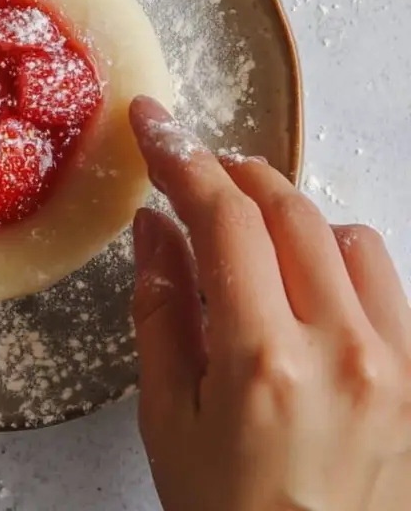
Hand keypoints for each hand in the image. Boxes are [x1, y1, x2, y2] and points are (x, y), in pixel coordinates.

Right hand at [129, 96, 410, 510]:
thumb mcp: (168, 415)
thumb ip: (161, 306)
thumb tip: (153, 225)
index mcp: (263, 359)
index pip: (222, 219)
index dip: (181, 158)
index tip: (154, 124)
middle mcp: (344, 348)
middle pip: (287, 207)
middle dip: (231, 173)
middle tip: (192, 172)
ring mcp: (395, 360)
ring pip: (342, 230)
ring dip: (285, 214)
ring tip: (244, 236)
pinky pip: (382, 274)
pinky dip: (333, 252)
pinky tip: (301, 279)